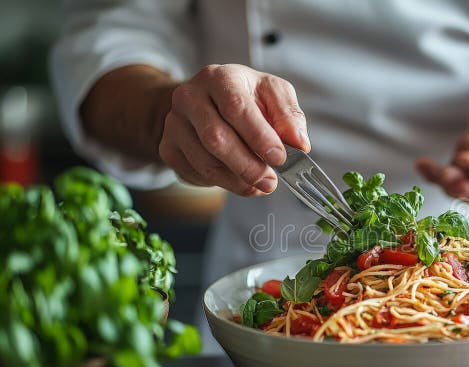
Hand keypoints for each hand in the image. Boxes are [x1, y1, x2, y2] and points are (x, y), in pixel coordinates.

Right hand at [158, 64, 309, 195]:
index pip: (236, 108)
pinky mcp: (167, 147)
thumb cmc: (247, 97)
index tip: (280, 158)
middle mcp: (189, 96)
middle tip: (271, 182)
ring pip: (204, 162)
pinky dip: (220, 183)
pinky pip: (194, 174)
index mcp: (219, 77)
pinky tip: (237, 180)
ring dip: (237, 181)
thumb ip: (289, 115)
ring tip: (260, 185)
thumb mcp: (273, 94)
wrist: (207, 102)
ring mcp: (174, 123)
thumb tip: (299, 143)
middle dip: (248, 166)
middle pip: (216, 139)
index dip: (259, 137)